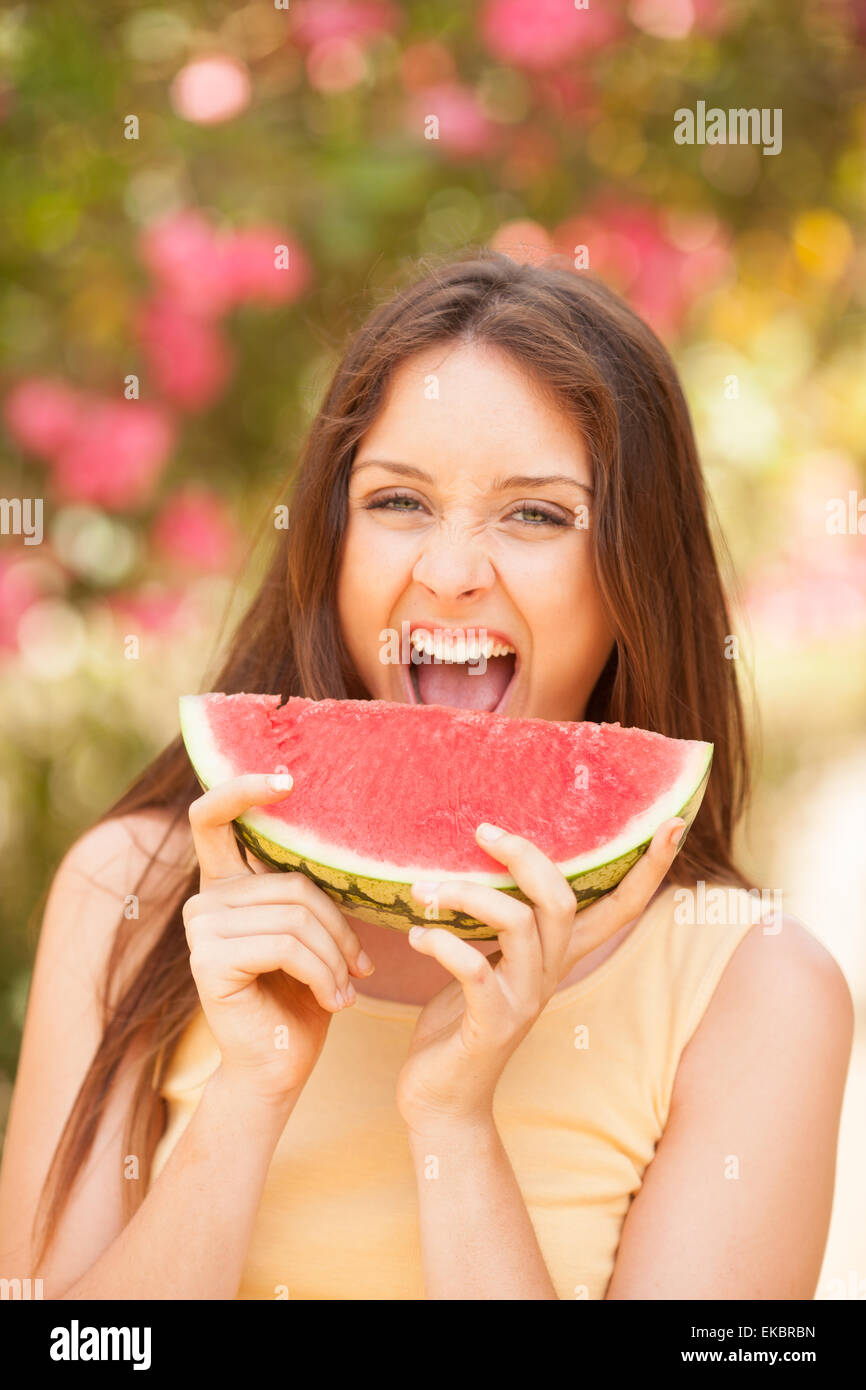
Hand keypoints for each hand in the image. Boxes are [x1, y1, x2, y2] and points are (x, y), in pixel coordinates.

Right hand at [184, 773, 373, 1108]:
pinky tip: (335, 1000)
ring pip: (295, 915)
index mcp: (227, 886)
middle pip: (292, 882)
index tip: (286, 779)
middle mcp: (205, 901)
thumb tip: (350, 842)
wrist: (280, 1069)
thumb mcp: (313, 934)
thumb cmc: (302, 998)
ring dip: (335, 956)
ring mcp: (200, 929)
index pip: (214, 818)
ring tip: (347, 987)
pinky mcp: (207, 960)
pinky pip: (286, 945)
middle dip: (338, 927)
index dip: (243, 789)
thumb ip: (309, 892)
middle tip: (360, 967)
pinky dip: (322, 973)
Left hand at [395, 817, 685, 1135]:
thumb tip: (484, 855)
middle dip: (526, 856)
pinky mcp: (491, 1025)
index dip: (650, 868)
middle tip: (483, 832)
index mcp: (559, 955)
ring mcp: (524, 1002)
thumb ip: (502, 920)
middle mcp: (550, 975)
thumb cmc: (461, 1020)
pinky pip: (476, 970)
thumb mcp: (492, 960)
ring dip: (466, 895)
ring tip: (424, 891)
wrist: (443, 1099)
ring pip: (517, 925)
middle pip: (562, 901)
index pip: (621, 907)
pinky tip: (417, 935)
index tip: (673, 821)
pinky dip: (442, 942)